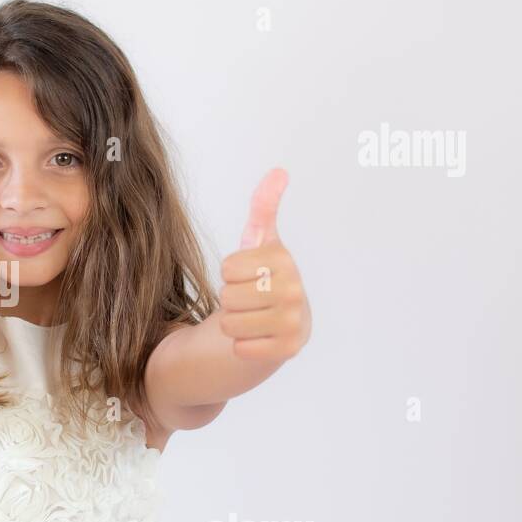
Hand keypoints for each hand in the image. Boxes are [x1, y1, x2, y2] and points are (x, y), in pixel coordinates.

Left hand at [217, 168, 310, 360]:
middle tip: (248, 300)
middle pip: (227, 297)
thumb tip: (279, 171)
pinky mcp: (287, 350)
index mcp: (284, 261)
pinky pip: (240, 348)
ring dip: (233, 323)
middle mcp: (295, 291)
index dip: (229, 274)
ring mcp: (293, 322)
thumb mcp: (259, 243)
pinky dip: (241, 345)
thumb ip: (263, 208)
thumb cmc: (263, 278)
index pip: (227, 268)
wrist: (281, 323)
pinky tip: (257, 337)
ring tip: (251, 317)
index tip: (248, 276)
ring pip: (230, 324)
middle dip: (230, 299)